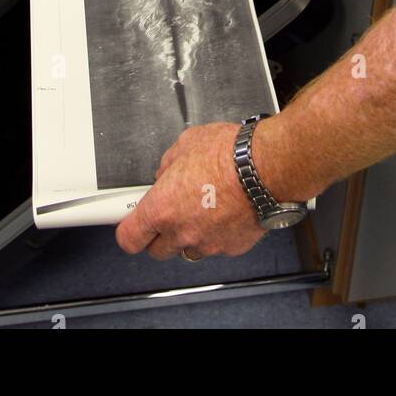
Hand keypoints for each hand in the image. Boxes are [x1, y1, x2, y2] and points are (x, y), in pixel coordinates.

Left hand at [115, 122, 263, 260]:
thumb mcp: (186, 144)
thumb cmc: (229, 154)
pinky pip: (216, 246)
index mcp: (162, 208)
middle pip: (157, 251)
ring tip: (203, 208)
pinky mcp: (231, 248)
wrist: (267, 167)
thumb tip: (166, 172)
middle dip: (160, 234)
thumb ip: (168, 165)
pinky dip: (217, 234)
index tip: (131, 223)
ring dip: (189, 235)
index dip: (129, 232)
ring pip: (188, 250)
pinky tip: (225, 211)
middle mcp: (182, 232)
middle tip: (170, 212)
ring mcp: (207, 243)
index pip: (129, 239)